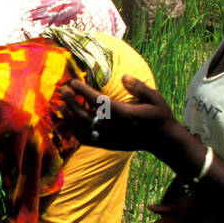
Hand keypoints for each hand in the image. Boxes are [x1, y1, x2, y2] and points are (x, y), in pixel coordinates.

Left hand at [55, 75, 178, 152]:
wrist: (162, 140)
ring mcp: (112, 138)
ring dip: (71, 117)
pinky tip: (68, 121)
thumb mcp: (155, 97)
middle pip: (88, 115)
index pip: (101, 102)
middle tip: (62, 90)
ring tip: (61, 105)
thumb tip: (124, 77)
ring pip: (85, 129)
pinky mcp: (109, 146)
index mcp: (128, 114)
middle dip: (73, 102)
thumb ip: (139, 87)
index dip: (85, 92)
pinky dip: (75, 132)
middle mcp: (117, 128)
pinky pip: (88, 140)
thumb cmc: (158, 115)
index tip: (74, 82)